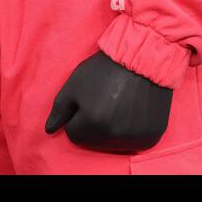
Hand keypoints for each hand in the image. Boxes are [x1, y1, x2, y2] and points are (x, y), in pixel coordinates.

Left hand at [45, 51, 173, 152]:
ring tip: (120, 106)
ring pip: (113, 143)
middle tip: (104, 102)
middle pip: (93, 141)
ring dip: (112, 130)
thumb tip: (50, 130)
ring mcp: (134, 138)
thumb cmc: (105, 69)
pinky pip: (133, 142)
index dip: (78, 116)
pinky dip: (130, 132)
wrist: (143, 58)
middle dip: (93, 125)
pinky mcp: (151, 137)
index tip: (88, 101)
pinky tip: (133, 113)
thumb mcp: (75, 83)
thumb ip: (59, 109)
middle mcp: (113, 135)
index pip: (74, 134)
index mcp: (92, 123)